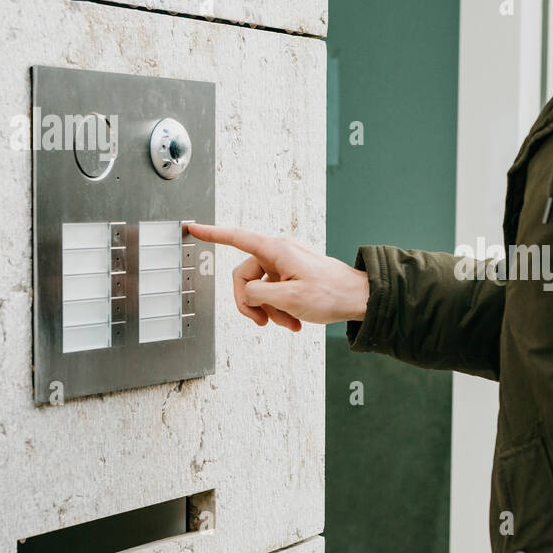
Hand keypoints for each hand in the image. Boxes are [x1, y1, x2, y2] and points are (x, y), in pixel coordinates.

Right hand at [185, 223, 369, 330]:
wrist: (360, 298)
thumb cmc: (331, 294)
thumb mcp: (289, 299)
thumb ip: (258, 294)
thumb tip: (247, 293)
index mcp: (276, 250)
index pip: (236, 238)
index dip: (212, 234)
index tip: (192, 227)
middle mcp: (279, 253)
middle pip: (245, 277)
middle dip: (252, 304)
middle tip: (264, 324)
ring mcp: (286, 265)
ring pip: (261, 290)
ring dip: (271, 311)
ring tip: (290, 324)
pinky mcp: (293, 276)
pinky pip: (275, 294)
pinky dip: (281, 310)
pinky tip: (296, 323)